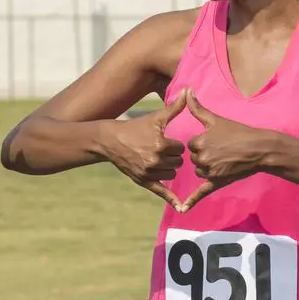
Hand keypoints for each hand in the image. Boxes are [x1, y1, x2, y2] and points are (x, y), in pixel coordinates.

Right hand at [101, 90, 187, 207]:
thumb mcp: (154, 117)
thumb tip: (187, 91)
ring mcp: (149, 173)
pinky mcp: (143, 181)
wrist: (110, 141)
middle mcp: (155, 161)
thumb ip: (174, 108)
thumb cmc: (134, 127)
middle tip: (161, 149)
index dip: (175, 144)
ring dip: (169, 168)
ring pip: (172, 174)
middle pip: (178, 162)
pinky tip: (182, 208)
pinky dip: (172, 200)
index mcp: (160, 145)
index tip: (165, 140)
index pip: (180, 149)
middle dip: (173, 156)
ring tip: (158, 159)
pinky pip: (162, 192)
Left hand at [180, 91, 270, 211]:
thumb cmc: (239, 132)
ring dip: (207, 167)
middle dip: (205, 155)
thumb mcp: (217, 119)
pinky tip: (182, 209)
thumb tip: (187, 91)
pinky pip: (200, 193)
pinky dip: (190, 202)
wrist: (260, 149)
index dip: (202, 143)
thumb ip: (198, 108)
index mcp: (199, 142)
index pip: (191, 145)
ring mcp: (209, 172)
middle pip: (194, 159)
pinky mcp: (216, 183)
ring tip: (225, 159)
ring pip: (199, 171)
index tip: (216, 140)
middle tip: (222, 150)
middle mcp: (202, 158)